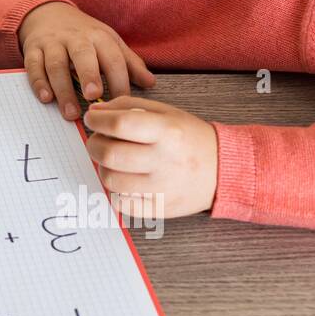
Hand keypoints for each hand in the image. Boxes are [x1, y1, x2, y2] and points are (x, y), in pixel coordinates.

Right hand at [17, 1, 155, 118]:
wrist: (48, 14)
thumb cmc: (84, 35)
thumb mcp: (109, 42)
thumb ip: (129, 63)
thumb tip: (150, 83)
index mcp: (99, 37)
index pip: (113, 58)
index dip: (119, 80)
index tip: (122, 102)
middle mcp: (75, 38)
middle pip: (82, 55)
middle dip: (88, 75)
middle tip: (93, 97)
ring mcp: (52, 43)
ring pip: (56, 64)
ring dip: (63, 89)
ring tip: (71, 113)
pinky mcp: (33, 49)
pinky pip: (34, 66)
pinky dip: (38, 82)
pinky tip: (46, 98)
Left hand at [82, 96, 217, 218]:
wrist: (223, 169)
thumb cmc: (189, 138)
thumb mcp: (165, 112)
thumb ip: (128, 106)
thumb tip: (94, 111)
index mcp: (167, 132)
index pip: (120, 124)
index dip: (97, 120)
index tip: (91, 118)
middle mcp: (165, 161)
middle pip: (110, 154)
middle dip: (94, 144)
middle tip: (98, 140)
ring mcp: (163, 188)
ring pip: (111, 181)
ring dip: (103, 168)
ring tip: (113, 161)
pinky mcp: (160, 209)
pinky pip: (122, 204)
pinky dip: (117, 191)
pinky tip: (126, 180)